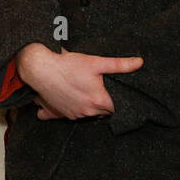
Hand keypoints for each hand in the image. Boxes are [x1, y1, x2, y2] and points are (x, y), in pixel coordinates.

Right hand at [16, 43, 142, 120]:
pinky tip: (66, 101)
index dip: (115, 100)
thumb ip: (119, 64)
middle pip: (101, 113)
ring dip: (86, 106)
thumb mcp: (95, 62)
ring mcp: (72, 114)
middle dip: (100, 104)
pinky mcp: (59, 113)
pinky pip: (65, 117)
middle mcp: (86, 111)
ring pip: (85, 114)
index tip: (110, 92)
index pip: (115, 109)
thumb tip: (139, 62)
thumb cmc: (67, 65)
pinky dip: (67, 111)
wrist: (40, 68)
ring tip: (81, 91)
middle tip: (95, 88)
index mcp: (98, 101)